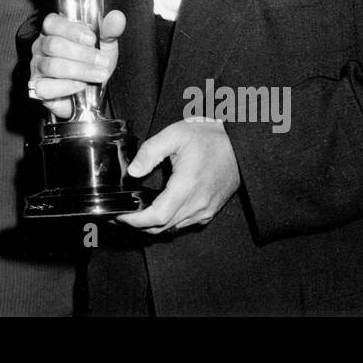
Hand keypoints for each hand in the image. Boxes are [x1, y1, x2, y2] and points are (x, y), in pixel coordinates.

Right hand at [28, 10, 124, 119]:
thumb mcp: (105, 44)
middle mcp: (41, 46)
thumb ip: (109, 30)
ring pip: (52, 66)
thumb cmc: (93, 62)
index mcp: (54, 30)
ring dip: (80, 71)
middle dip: (82, 54)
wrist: (92, 91)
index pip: (52, 23)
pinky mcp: (38, 87)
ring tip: (99, 75)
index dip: (71, 30)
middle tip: (103, 61)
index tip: (92, 39)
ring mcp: (37, 66)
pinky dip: (66, 87)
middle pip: (53, 45)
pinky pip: (45, 87)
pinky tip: (80, 86)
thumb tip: (117, 17)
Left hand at [117, 119, 241, 234]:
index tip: (121, 217)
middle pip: (163, 227)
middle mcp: (198, 204)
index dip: (136, 221)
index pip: (157, 216)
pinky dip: (170, 222)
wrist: (241, 144)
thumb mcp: (175, 134)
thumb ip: (150, 151)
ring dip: (154, 225)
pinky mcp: (211, 210)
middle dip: (140, 225)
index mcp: (187, 187)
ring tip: (138, 213)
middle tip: (124, 215)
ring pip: (174, 227)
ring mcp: (206, 210)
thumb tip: (133, 171)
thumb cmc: (210, 137)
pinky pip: (185, 223)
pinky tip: (160, 210)